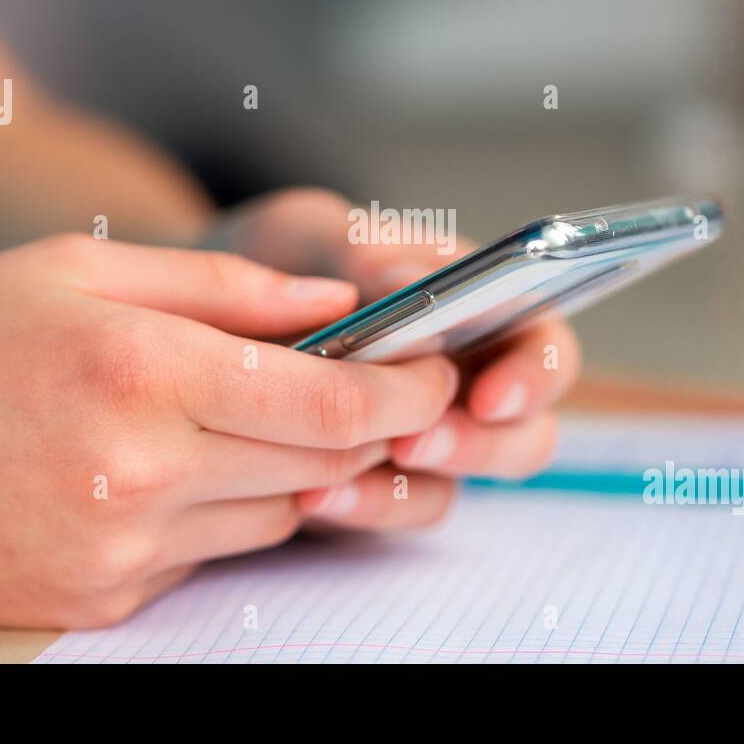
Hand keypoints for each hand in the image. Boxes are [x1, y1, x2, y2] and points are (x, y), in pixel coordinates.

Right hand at [0, 235, 460, 626]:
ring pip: (284, 511)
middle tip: (385, 384)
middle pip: (325, 462)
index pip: (333, 401)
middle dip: (374, 423)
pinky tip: (189, 462)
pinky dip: (234, 505)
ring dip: (305, 464)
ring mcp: (124, 550)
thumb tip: (338, 303)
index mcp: (141, 371)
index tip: (438, 370)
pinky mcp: (108, 598)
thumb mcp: (79, 269)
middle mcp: (141, 474)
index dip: (409, 389)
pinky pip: (219, 551)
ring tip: (266, 413)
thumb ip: (226, 284)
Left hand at [199, 188, 581, 515]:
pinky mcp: (376, 479)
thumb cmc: (276, 260)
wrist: (202, 316)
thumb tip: (409, 283)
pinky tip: (310, 497)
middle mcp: (465, 377)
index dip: (535, 375)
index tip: (491, 396)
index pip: (542, 343)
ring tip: (349, 472)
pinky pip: (394, 510)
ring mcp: (424, 434)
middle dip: (479, 447)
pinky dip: (359, 507)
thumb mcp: (311, 234)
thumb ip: (363, 253)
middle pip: (523, 433)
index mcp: (477, 306)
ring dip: (411, 486)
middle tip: (417, 444)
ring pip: (461, 483)